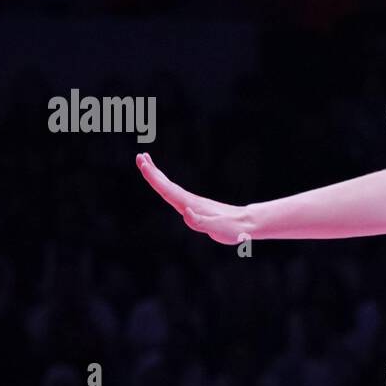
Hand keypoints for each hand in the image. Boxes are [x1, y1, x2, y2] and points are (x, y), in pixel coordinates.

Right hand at [136, 152, 253, 244]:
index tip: (144, 164)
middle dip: (152, 172)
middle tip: (139, 156)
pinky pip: (175, 194)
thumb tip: (185, 212)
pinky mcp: (195, 207)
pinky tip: (163, 184)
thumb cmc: (233, 228)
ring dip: (157, 176)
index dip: (154, 178)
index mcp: (190, 204)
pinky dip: (166, 186)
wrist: (247, 224)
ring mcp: (192, 202)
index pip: (168, 190)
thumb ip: (200, 222)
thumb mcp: (217, 228)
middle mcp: (189, 201)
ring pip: (170, 187)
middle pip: (166, 185)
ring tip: (146, 164)